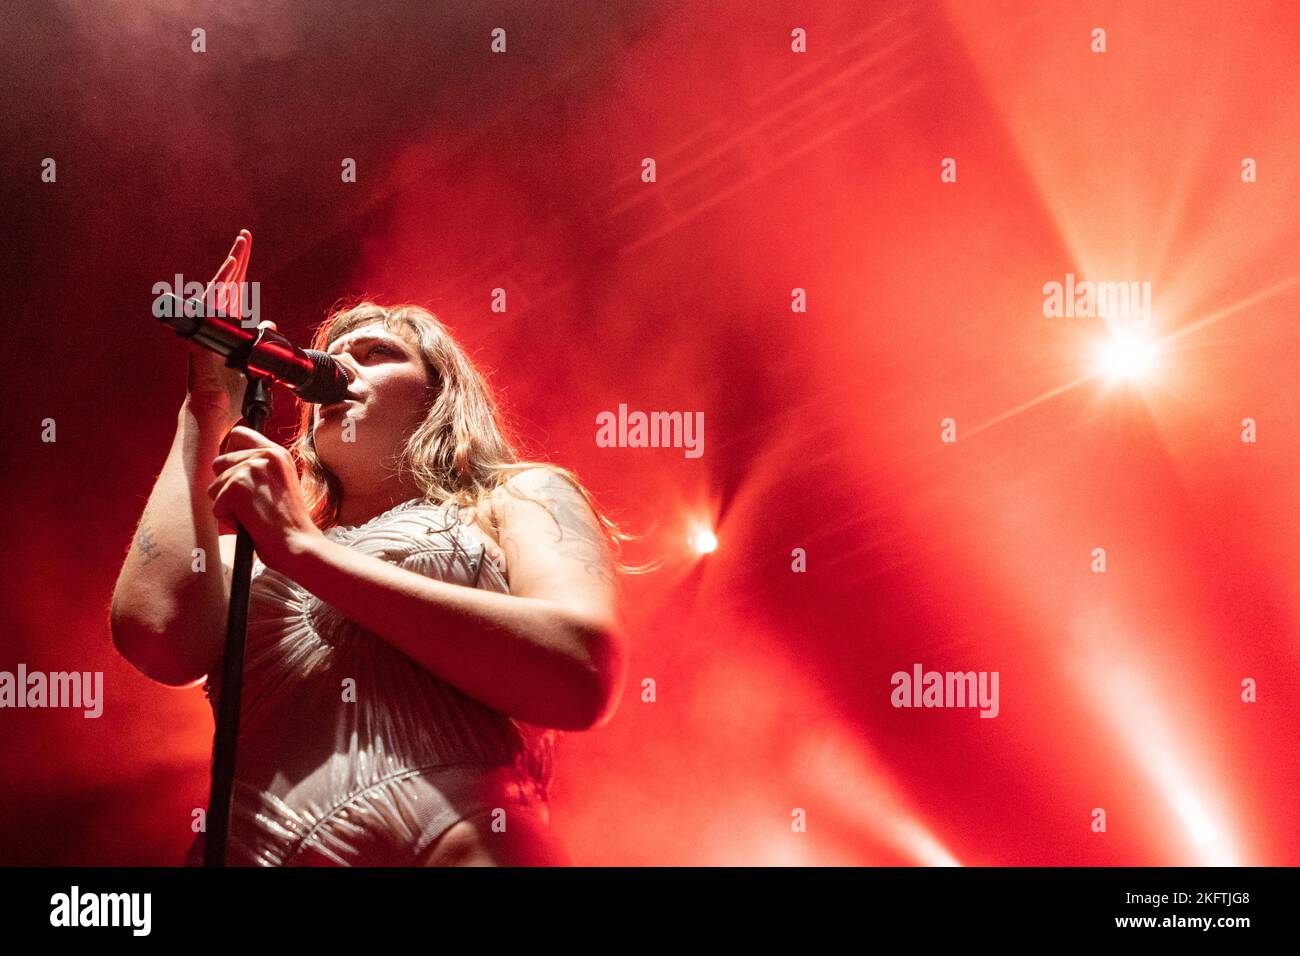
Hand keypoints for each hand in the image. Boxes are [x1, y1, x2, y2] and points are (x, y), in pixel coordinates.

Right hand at [184, 229, 277, 430]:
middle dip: (238, 258)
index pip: (238, 291)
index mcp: (231, 326)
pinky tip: (229, 273)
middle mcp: (218, 323)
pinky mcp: (201, 335)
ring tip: (241, 248)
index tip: (247, 247)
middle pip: (229, 284)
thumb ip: (262, 340)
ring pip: (219, 291)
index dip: (243, 270)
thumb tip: (268, 322)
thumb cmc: (234, 393)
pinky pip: (209, 307)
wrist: (218, 412)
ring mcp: (208, 328)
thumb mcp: (256, 361)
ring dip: (230, 269)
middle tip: (245, 235)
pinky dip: (218, 289)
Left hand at [207, 425, 324, 574]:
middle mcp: (264, 456)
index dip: (230, 453)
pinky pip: (215, 504)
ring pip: (214, 485)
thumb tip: (228, 462)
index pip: (239, 434)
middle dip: (226, 486)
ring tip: (252, 515)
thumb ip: (261, 468)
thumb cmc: (290, 523)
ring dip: (226, 504)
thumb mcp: (282, 482)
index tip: (234, 472)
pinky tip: (249, 523)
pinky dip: (227, 518)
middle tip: (250, 504)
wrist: (298, 544)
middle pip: (220, 462)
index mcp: (277, 453)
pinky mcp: (236, 487)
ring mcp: (249, 469)